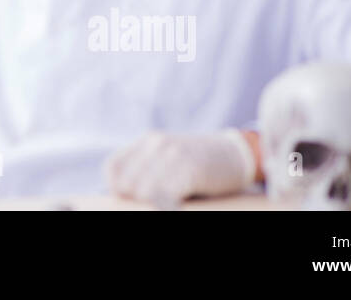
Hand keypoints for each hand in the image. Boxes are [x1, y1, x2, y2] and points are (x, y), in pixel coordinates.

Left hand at [103, 129, 256, 205]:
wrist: (237, 154)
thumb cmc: (200, 165)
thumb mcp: (169, 160)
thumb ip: (148, 173)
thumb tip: (124, 198)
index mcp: (147, 142)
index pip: (114, 167)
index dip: (117, 189)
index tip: (130, 202)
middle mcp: (156, 143)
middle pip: (127, 182)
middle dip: (135, 201)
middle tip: (153, 204)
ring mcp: (173, 154)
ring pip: (144, 190)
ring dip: (151, 204)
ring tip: (164, 206)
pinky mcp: (190, 168)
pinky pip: (167, 193)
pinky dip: (166, 206)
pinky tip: (174, 208)